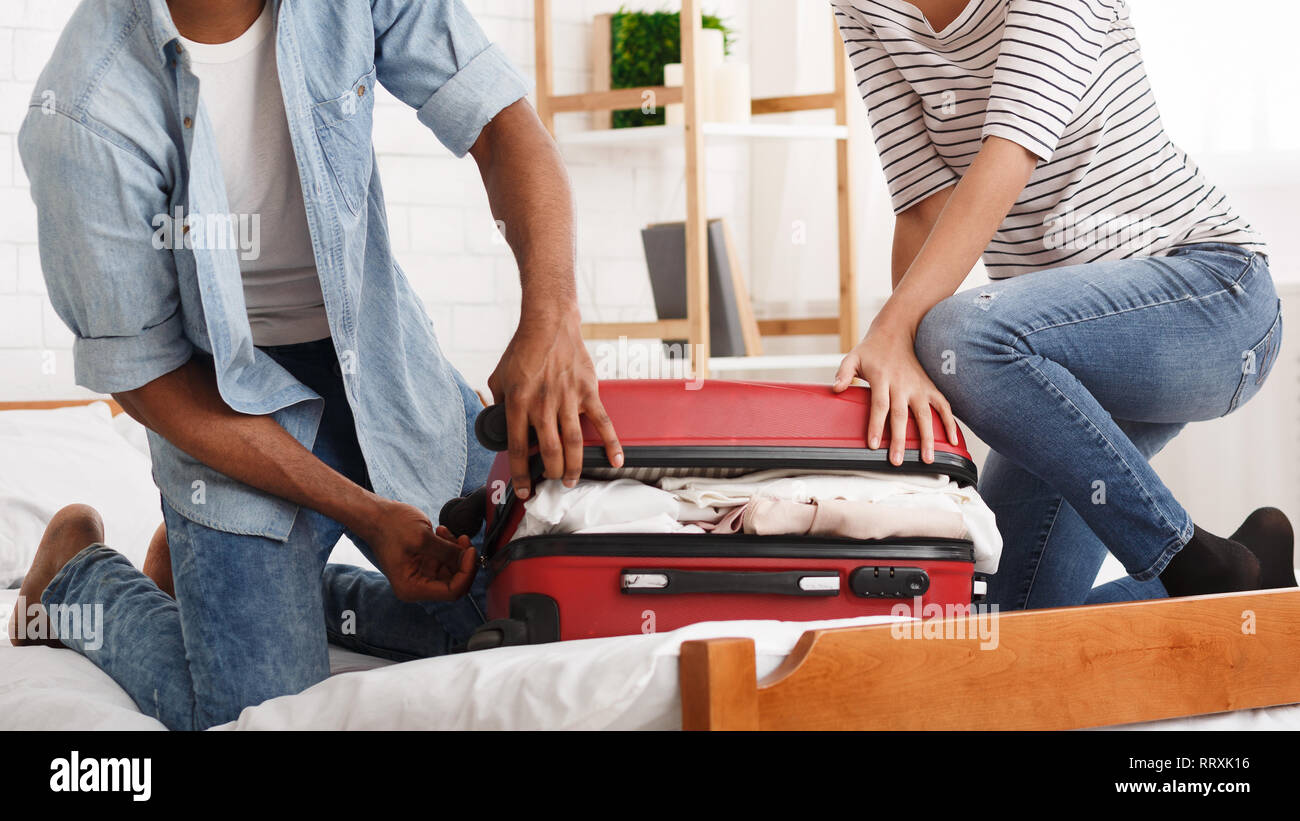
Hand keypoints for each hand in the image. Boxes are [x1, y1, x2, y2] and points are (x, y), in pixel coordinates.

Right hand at [359, 500, 477, 601]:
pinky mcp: (424, 563)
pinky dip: (448, 545)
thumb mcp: (421, 538)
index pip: (452, 591)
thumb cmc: (390, 526)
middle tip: (464, 540)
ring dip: (455, 550)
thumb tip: (468, 558)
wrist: (376, 515)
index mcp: (412, 588)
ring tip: (447, 531)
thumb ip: (447, 552)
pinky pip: (445, 559)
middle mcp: (417, 586)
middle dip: (462, 560)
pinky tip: (442, 531)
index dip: (466, 573)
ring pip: (452, 569)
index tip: (470, 551)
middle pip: (454, 582)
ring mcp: (421, 574)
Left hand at [487, 304, 622, 498]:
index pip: (518, 448)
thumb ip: (499, 404)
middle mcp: (543, 404)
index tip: (524, 490)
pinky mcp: (587, 392)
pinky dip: (611, 443)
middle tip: (553, 482)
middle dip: (551, 473)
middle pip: (549, 451)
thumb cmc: (523, 350)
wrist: (549, 324)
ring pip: (573, 442)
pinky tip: (616, 460)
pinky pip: (602, 422)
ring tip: (572, 480)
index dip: (521, 474)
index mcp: (518, 403)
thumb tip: (499, 424)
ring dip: (574, 467)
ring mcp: (567, 399)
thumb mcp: (499, 378)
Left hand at [832, 318, 958, 465]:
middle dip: (899, 440)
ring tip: (927, 459)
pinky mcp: (930, 387)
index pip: (880, 405)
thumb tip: (836, 388)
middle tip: (897, 461)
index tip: (873, 445)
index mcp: (882, 378)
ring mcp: (919, 387)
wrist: (897, 332)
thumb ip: (844, 373)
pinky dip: (949, 423)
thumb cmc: (872, 350)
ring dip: (927, 438)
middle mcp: (902, 384)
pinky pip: (943, 406)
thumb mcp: (853, 357)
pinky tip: (952, 441)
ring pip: (924, 415)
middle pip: (901, 415)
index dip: (877, 425)